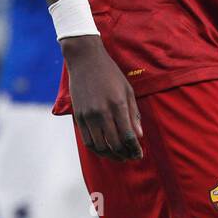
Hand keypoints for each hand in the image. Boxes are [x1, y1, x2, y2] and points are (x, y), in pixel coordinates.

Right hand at [61, 35, 143, 160]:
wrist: (85, 60)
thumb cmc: (110, 73)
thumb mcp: (127, 90)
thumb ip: (133, 113)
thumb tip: (139, 135)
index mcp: (118, 104)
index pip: (128, 135)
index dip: (135, 149)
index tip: (139, 154)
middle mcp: (102, 112)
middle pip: (115, 144)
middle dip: (125, 154)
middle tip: (132, 157)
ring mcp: (88, 115)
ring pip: (100, 146)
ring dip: (112, 155)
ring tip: (120, 157)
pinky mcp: (78, 116)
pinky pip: (87, 141)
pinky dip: (97, 150)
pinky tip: (105, 150)